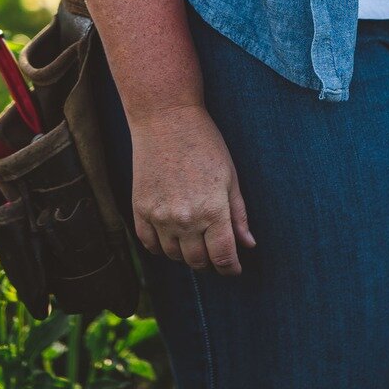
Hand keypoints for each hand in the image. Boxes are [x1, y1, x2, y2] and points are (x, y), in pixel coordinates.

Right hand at [127, 104, 255, 276]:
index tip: (234, 268)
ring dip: (186, 255)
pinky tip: (171, 237)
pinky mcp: (140, 210)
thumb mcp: (230, 176)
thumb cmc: (205, 143)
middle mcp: (185, 219)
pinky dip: (161, 247)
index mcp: (213, 211)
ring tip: (194, 242)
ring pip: (174, 256)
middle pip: (198, 261)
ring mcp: (159, 216)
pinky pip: (149, 245)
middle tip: (215, 254)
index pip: (223, 257)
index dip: (231, 268)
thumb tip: (248, 245)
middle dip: (211, 262)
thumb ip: (239, 215)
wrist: (166, 119)